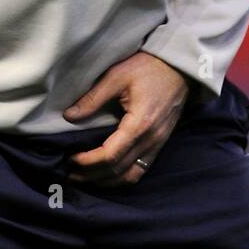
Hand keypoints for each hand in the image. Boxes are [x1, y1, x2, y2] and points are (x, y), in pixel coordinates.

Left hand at [61, 52, 191, 186]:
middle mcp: (150, 140)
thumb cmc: (148, 67)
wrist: (179, 67)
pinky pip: (141, 170)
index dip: (87, 161)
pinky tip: (107, 175)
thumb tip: (69, 116)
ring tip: (85, 178)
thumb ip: (93, 98)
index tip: (70, 159)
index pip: (110, 155)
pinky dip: (122, 178)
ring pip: (131, 176)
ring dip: (106, 181)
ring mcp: (158, 144)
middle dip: (91, 175)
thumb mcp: (117, 76)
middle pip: (118, 170)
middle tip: (70, 173)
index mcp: (139, 124)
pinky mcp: (160, 144)